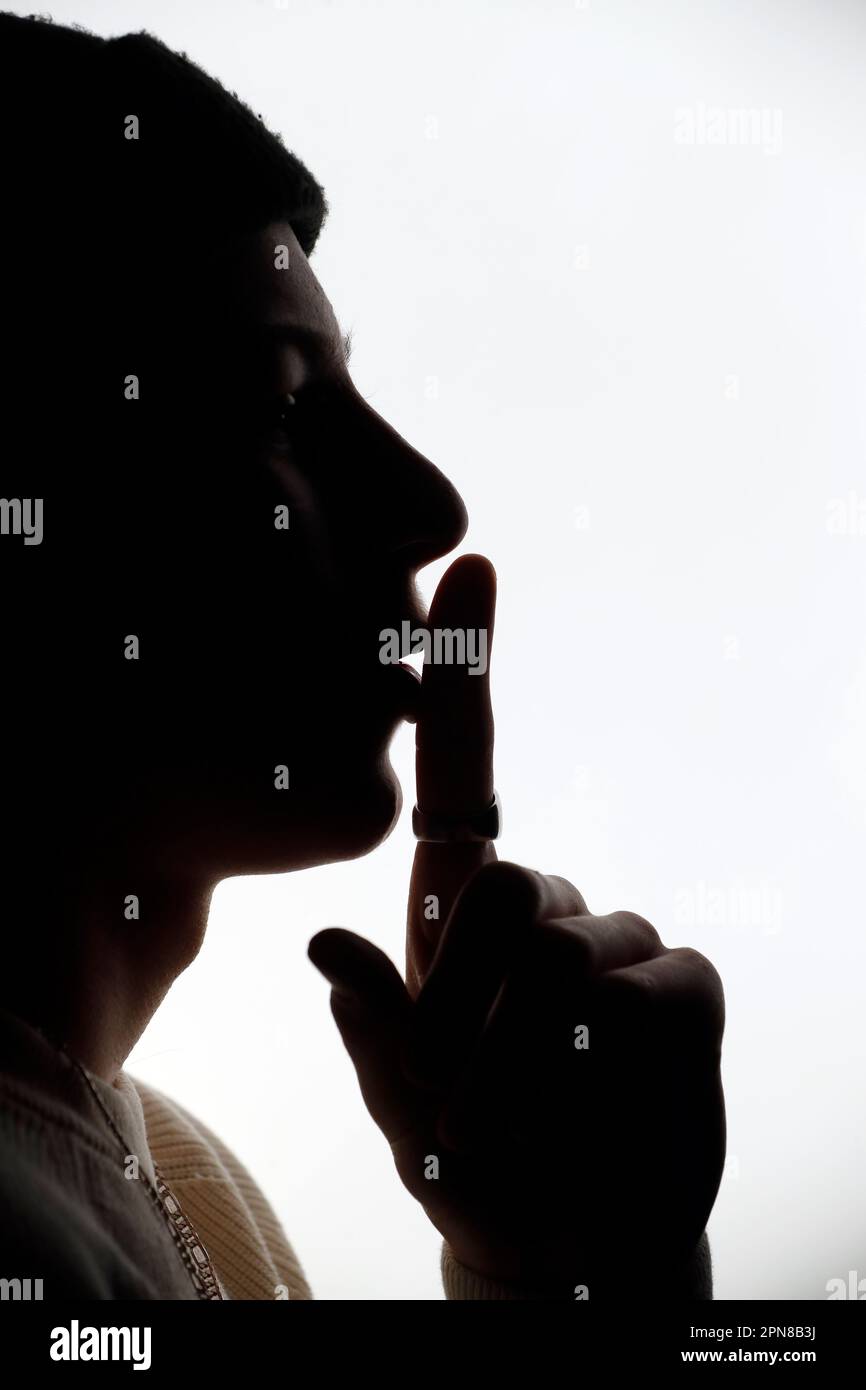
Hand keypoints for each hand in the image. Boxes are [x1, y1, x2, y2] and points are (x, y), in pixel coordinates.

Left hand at [309, 554, 725, 1296]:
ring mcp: (620, 943)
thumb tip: (327, 946)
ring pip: (579, 948)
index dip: (460, 670)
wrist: (572, 1238)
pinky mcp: (684, 989)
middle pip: (511, 885)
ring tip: (520, 1126)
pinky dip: (621, 1054)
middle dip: (474, 1000)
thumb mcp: (404, 1110)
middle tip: (459, 1100)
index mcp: (458, 911)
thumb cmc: (473, 1162)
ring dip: (536, 1055)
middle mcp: (542, 909)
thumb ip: (374, 1036)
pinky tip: (613, 1094)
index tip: (463, 566)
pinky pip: (660, 985)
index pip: (463, 768)